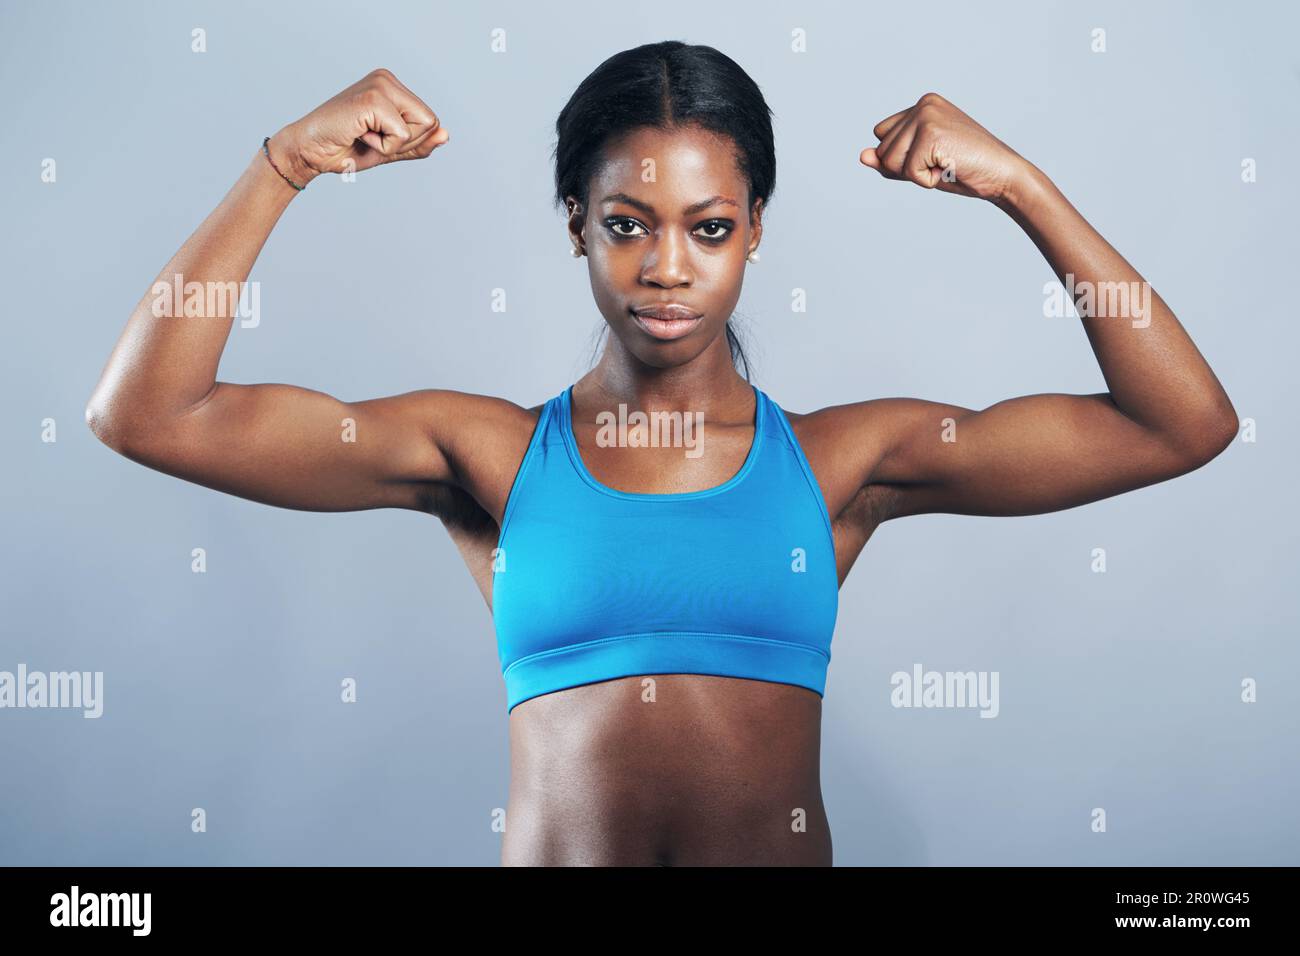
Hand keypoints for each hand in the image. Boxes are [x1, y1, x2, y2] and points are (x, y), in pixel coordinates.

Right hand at [269, 68, 448, 182]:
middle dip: (406, 143)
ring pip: (421, 128)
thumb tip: (446, 134)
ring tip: (364, 134)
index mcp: (393, 85)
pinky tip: (358, 134)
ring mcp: (380, 85)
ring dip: (393, 145)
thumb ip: (420, 143)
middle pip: (431, 123)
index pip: (431, 121)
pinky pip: (402, 136)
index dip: (411, 141)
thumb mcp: (391, 149)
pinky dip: (382, 147)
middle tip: (371, 137)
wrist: (310, 151)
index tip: (378, 137)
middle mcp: (387, 78)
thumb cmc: (346, 148)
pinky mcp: (372, 99)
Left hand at [859, 92, 1027, 203]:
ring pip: (890, 161)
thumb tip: (862, 156)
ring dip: (916, 175)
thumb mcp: (919, 166)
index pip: (881, 137)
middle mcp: (923, 104)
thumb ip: (889, 162)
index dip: (902, 158)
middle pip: (883, 150)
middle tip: (942, 163)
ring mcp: (927, 115)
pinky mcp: (931, 133)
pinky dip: (926, 181)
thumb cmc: (963, 171)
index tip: (934, 156)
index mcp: (921, 105)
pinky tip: (949, 168)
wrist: (1002, 176)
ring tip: (945, 165)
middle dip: (907, 168)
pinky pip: (908, 172)